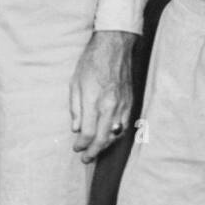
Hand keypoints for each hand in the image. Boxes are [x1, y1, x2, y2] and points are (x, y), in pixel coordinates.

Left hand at [69, 30, 135, 162]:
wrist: (114, 46)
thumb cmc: (91, 62)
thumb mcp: (75, 83)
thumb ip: (75, 108)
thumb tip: (76, 128)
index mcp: (93, 101)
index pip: (87, 133)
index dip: (81, 145)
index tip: (76, 148)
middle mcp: (110, 106)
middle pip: (102, 138)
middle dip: (93, 152)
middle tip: (85, 159)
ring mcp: (122, 105)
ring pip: (115, 134)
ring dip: (105, 146)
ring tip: (96, 150)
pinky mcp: (130, 102)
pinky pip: (125, 125)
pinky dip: (116, 135)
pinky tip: (110, 137)